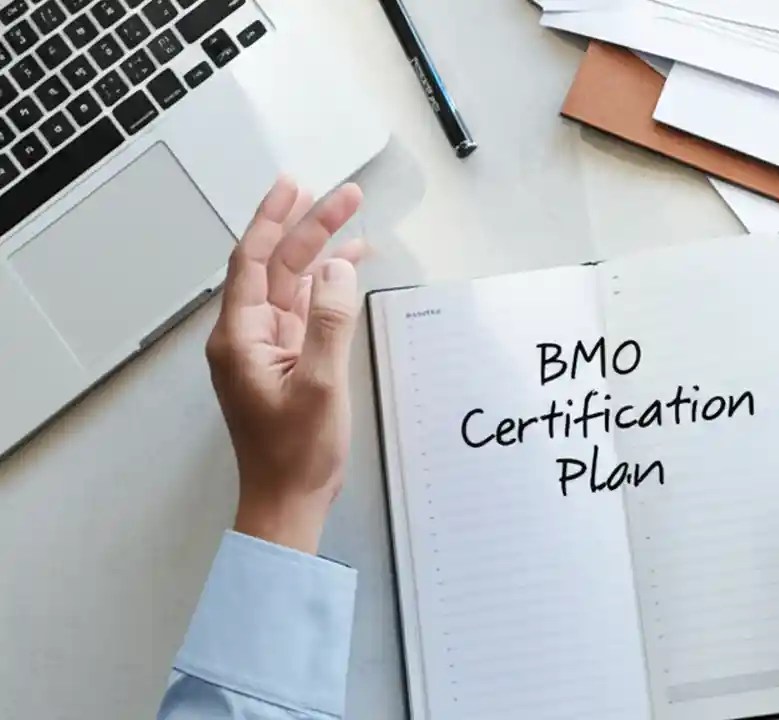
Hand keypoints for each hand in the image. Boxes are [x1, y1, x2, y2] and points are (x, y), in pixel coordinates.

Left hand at [206, 177, 366, 554]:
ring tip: (352, 220)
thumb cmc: (296, 455)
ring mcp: (267, 349)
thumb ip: (330, 322)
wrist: (288, 501)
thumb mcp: (321, 385)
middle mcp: (247, 337)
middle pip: (276, 266)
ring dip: (321, 253)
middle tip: (345, 196)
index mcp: (240, 338)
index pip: (252, 261)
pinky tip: (348, 270)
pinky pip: (305, 311)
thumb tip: (338, 270)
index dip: (273, 219)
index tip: (295, 187)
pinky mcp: (286, 363)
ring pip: (293, 285)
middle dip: (310, 229)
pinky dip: (327, 287)